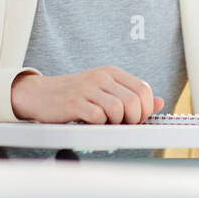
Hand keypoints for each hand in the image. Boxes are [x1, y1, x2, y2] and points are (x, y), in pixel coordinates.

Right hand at [10, 66, 163, 123]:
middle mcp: (101, 77)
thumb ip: (131, 95)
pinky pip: (98, 117)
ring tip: (106, 124)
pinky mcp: (74, 103)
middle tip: (122, 125)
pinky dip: (99, 125)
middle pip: (133, 101)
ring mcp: (87, 89)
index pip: (143, 89)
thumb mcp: (105, 90)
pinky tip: (92, 123)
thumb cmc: (74, 95)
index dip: (145, 109)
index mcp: (111, 72)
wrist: (39, 94)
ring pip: (118, 109)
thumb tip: (159, 102)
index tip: (136, 118)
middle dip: (133, 119)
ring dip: (116, 123)